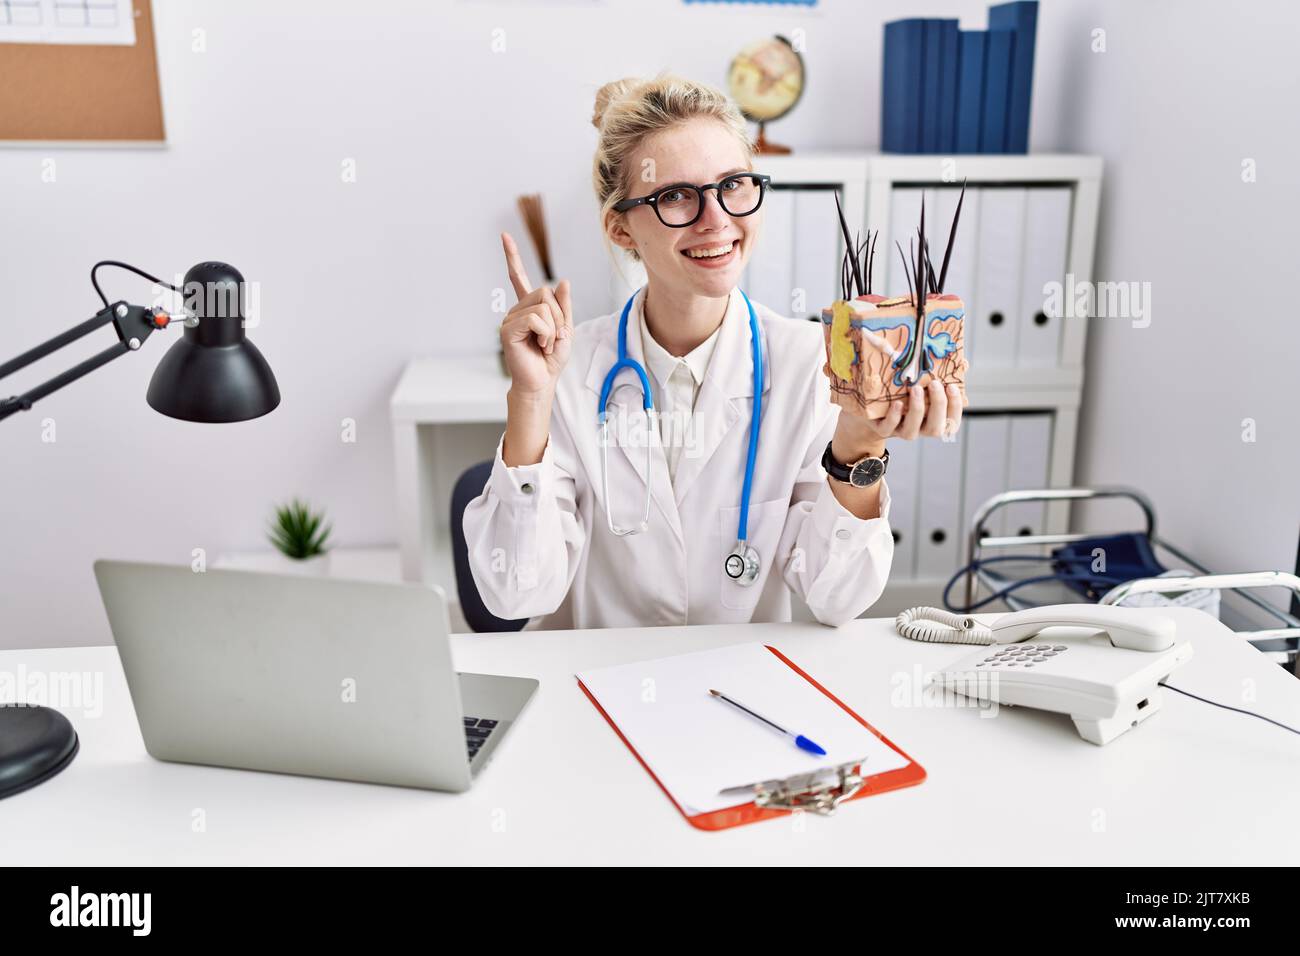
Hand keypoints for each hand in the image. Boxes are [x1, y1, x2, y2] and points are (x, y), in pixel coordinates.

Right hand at [499, 231, 572, 397]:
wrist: (542, 381)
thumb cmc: (551, 359)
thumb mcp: (566, 329)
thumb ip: (564, 306)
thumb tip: (563, 281)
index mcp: (529, 308)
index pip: (519, 278)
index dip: (512, 256)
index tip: (504, 236)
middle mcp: (516, 310)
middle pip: (545, 292)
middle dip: (558, 316)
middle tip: (553, 338)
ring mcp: (510, 319)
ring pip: (543, 306)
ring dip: (553, 328)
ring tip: (546, 344)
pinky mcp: (507, 329)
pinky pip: (535, 319)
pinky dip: (546, 333)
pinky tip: (540, 346)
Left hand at [837, 380, 965, 450]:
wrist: (870, 408)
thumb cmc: (903, 393)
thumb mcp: (923, 383)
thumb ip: (943, 375)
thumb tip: (964, 363)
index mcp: (932, 419)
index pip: (951, 422)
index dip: (955, 407)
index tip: (953, 387)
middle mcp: (919, 428)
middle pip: (935, 429)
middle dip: (938, 406)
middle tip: (936, 384)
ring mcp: (899, 430)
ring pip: (912, 431)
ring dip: (917, 410)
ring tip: (916, 389)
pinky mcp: (881, 429)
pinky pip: (888, 428)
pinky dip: (894, 416)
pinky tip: (896, 403)